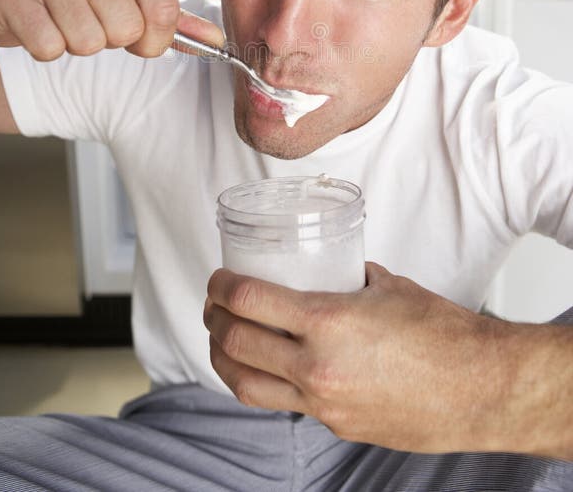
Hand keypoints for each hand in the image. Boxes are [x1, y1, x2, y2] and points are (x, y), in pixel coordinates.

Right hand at [0, 0, 223, 58]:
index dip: (153, 40)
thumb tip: (216, 41)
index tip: (137, 36)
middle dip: (110, 40)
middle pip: (126, 29)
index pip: (164, 10)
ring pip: (88, 42)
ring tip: (63, 18)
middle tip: (89, 19)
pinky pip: (49, 47)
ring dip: (76, 43)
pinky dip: (46, 48)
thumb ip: (170, 17)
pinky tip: (40, 22)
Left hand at [205, 263, 535, 454]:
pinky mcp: (335, 425)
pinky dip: (262, 382)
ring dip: (223, 359)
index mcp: (328, 322)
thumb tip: (332, 269)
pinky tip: (266, 367)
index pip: (248, 301)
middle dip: (213, 320)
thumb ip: (350, 277)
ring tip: (222, 340)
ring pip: (246, 385)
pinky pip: (283, 403)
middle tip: (213, 304)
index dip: (222, 286)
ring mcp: (323, 403)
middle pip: (235, 343)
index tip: (218, 278)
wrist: (480, 389)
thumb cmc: (443, 334)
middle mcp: (316, 367)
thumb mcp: (389, 286)